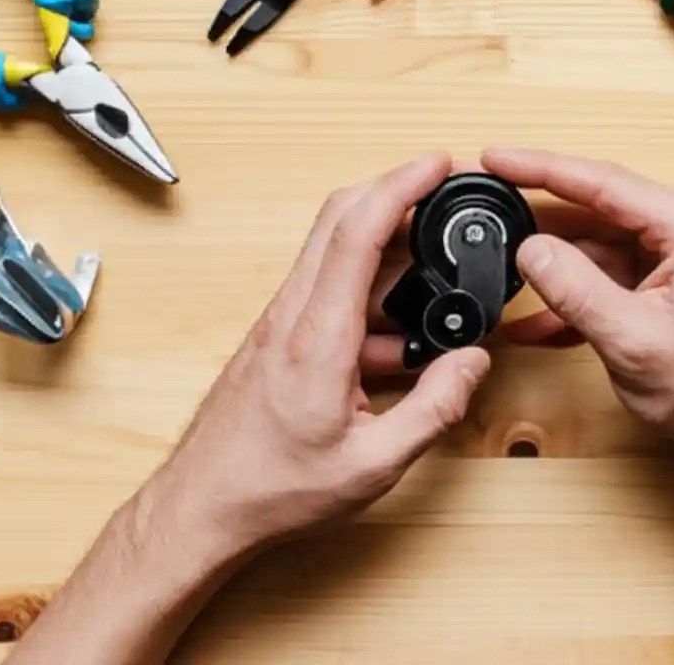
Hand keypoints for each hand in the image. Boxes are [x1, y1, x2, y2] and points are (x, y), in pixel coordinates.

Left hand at [150, 152, 490, 550]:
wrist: (201, 509)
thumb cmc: (271, 490)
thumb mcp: (373, 465)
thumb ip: (433, 409)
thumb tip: (472, 361)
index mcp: (317, 339)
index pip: (357, 231)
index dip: (400, 186)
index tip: (436, 164)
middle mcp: (292, 317)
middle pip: (339, 219)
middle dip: (394, 190)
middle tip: (440, 188)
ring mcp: (280, 324)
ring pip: (332, 251)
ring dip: (384, 243)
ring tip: (434, 274)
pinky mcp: (277, 339)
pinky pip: (327, 290)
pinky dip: (368, 288)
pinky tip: (398, 334)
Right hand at [485, 148, 673, 453]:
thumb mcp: (631, 341)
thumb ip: (575, 289)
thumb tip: (529, 248)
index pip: (605, 182)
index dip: (543, 168)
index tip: (497, 157)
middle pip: (600, 207)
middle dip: (542, 216)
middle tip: (488, 209)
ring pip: (601, 241)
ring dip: (556, 264)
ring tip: (501, 270)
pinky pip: (614, 270)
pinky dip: (579, 290)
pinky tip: (536, 317)